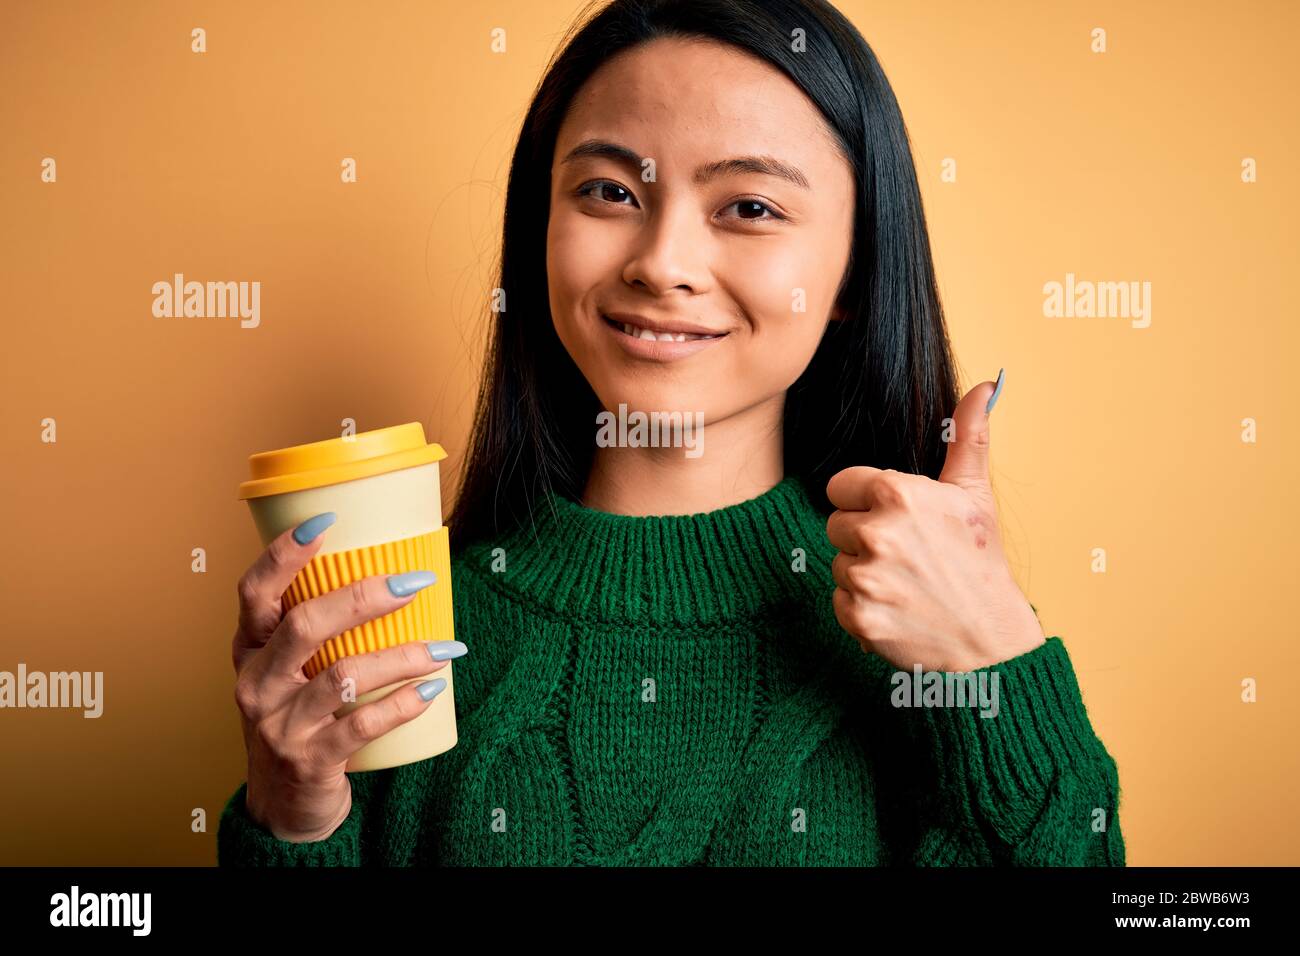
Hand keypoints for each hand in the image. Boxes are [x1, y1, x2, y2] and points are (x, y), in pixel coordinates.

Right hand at [231, 515, 460, 842]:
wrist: (285, 806)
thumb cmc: (300, 719)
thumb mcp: (291, 673)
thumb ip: (320, 630)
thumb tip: (391, 571)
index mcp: (251, 649)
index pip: (255, 591)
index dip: (284, 554)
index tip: (325, 520)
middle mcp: (258, 683)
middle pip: (305, 625)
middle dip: (364, 597)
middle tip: (415, 582)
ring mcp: (280, 724)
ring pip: (342, 674)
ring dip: (402, 655)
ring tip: (445, 646)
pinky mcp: (310, 759)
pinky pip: (362, 723)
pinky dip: (403, 703)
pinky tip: (433, 688)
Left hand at [826, 370, 1044, 671]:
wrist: (991, 640)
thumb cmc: (980, 563)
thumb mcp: (974, 494)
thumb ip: (967, 437)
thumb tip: (984, 386)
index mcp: (899, 495)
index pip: (841, 486)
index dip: (865, 501)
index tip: (894, 518)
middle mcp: (878, 534)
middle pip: (835, 524)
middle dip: (864, 538)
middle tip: (907, 555)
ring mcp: (866, 578)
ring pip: (838, 564)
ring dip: (864, 574)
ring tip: (905, 583)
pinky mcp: (858, 617)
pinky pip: (838, 601)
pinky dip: (861, 608)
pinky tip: (897, 608)